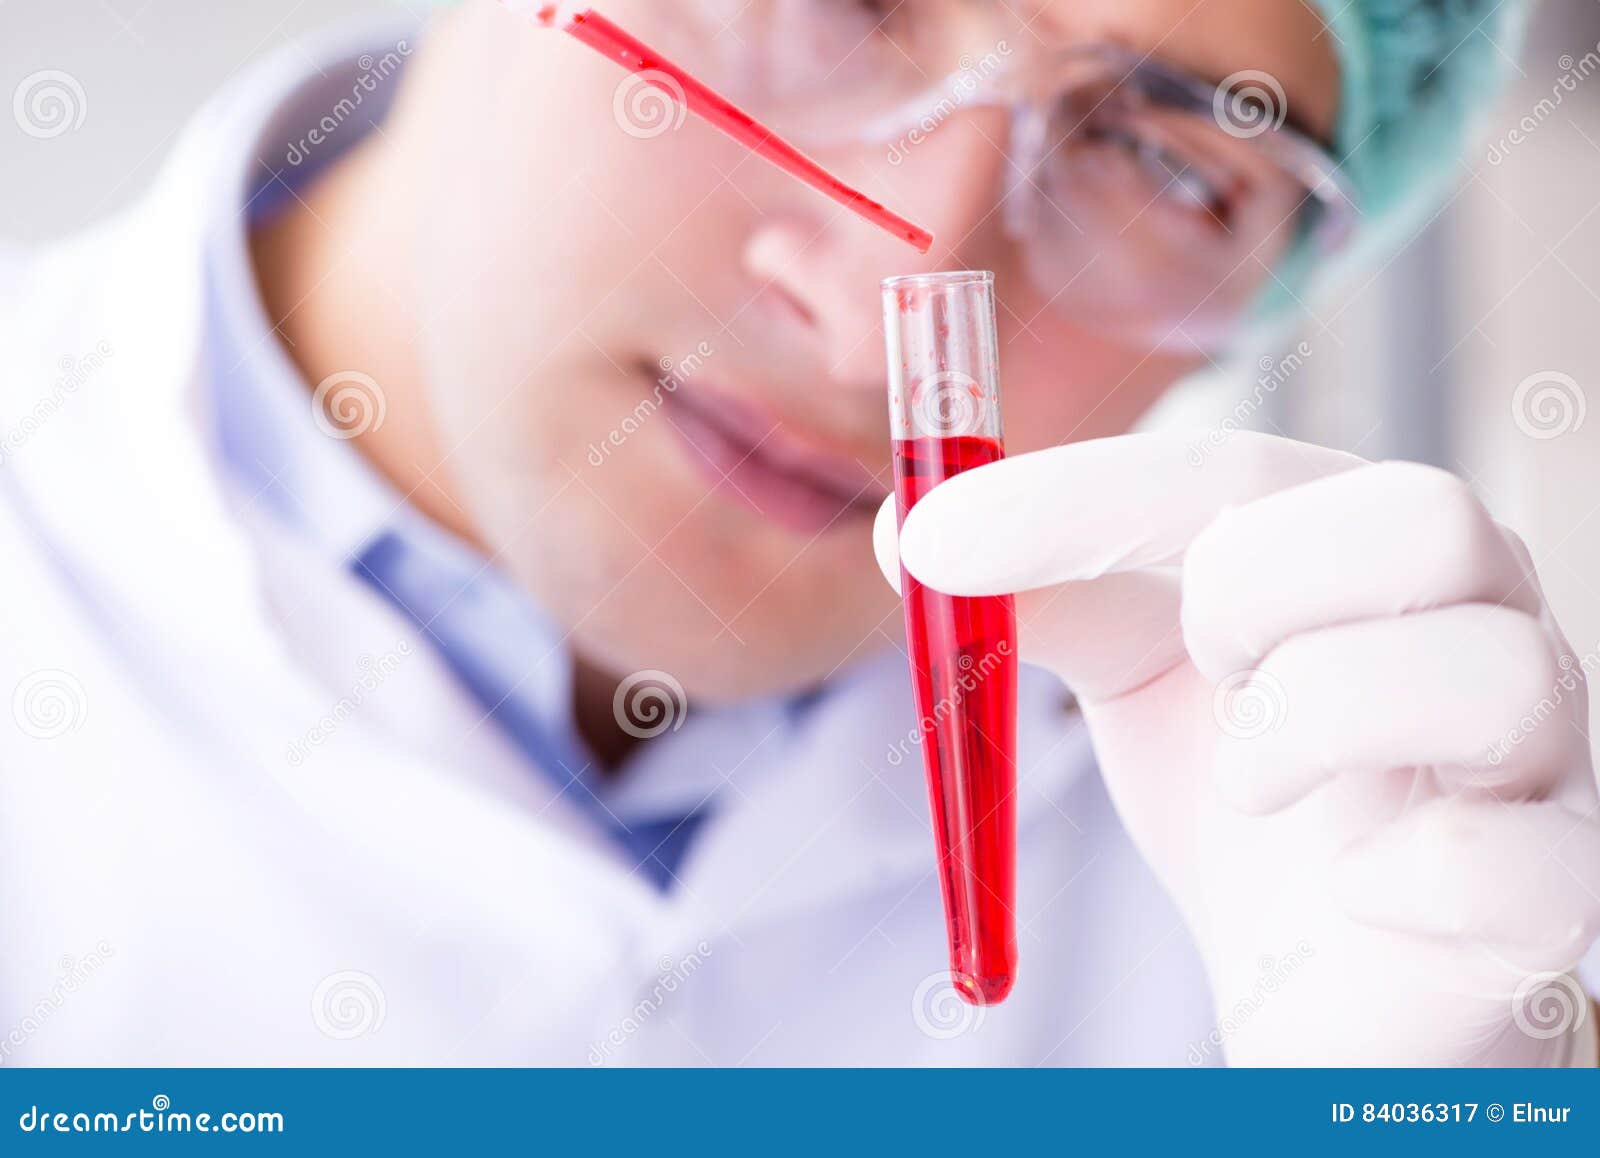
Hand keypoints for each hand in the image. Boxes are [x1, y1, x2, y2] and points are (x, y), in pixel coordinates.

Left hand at [875, 431, 1599, 1064]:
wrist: (1330, 977)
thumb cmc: (1245, 798)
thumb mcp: (1133, 672)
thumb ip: (1043, 594)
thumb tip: (902, 529)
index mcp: (1363, 546)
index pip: (1238, 474)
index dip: (1078, 497)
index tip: (931, 543)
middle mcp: (1475, 621)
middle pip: (1423, 517)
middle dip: (1258, 586)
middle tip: (1199, 663)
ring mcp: (1537, 757)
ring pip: (1492, 676)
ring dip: (1312, 724)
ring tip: (1253, 780)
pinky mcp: (1551, 894)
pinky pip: (1516, 862)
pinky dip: (1395, 874)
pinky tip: (1351, 886)